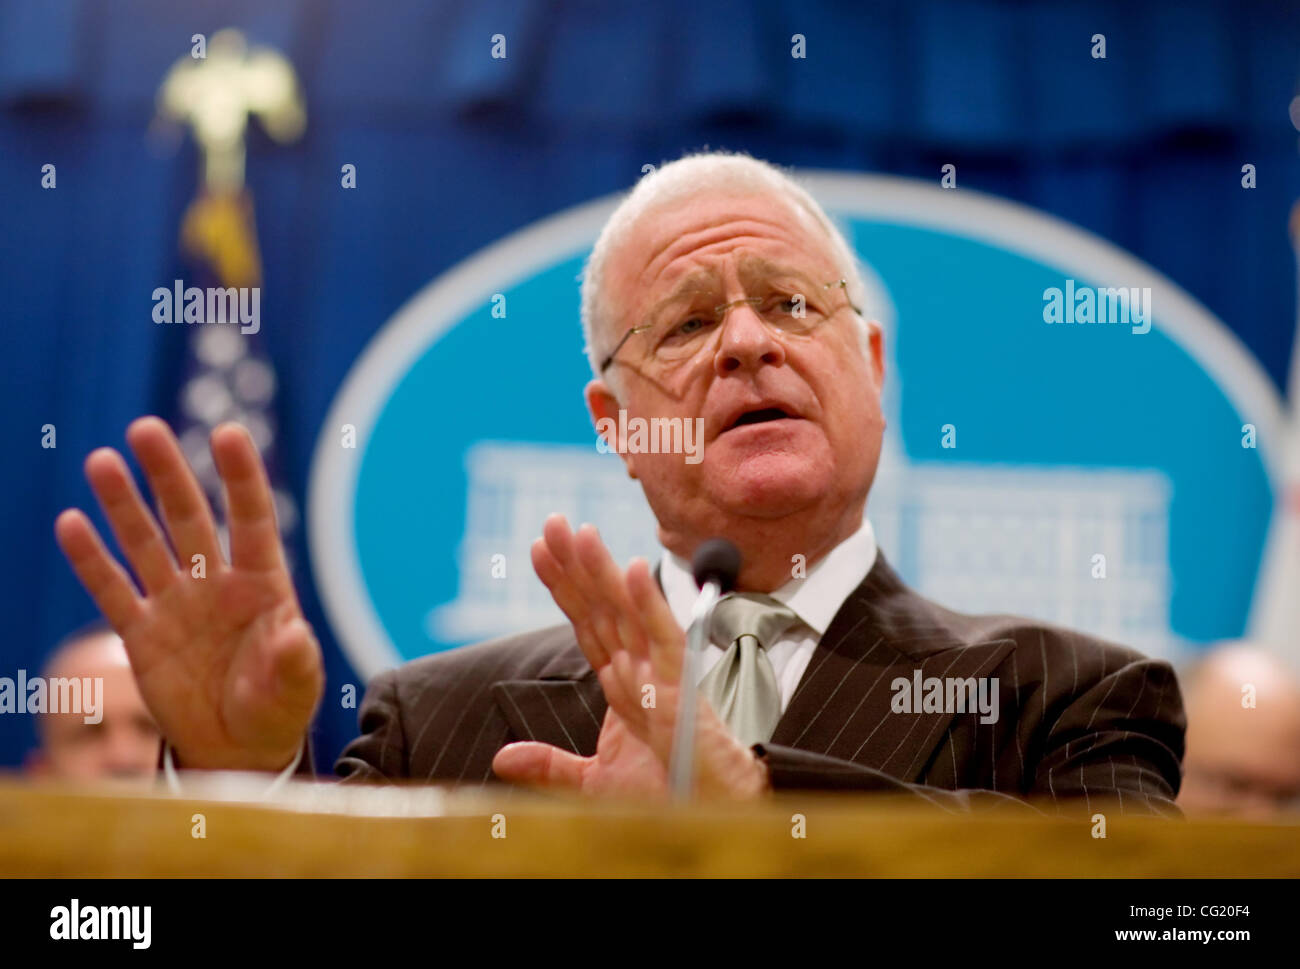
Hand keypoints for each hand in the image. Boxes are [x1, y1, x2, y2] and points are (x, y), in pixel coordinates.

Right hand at [54, 417, 321, 771]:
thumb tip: (295, 635)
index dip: (240, 477)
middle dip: (169, 474)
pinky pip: (113, 591)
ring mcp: (176, 605)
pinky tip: (72, 524)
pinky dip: (92, 560)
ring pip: (146, 543)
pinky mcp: (142, 635)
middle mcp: (216, 583)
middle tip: (146, 429)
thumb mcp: (296, 688)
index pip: (252, 519)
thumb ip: (295, 661)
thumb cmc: (277, 708)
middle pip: (190, 517)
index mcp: (263, 585)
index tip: (228, 432)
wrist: (237, 748)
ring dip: (124, 504)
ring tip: (102, 461)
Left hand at [491, 515, 768, 798]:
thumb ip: (549, 766)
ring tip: (581, 532)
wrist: (711, 816)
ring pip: (625, 612)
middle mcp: (637, 668)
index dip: (562, 585)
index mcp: (620, 682)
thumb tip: (501, 756)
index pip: (585, 622)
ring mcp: (659, 673)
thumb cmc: (668, 795)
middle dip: (575, 563)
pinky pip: (662, 638)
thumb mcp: (593, 784)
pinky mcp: (681, 687)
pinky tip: (634, 570)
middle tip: (551, 521)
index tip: (537, 548)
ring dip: (603, 571)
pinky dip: (648, 604)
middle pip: (600, 606)